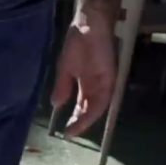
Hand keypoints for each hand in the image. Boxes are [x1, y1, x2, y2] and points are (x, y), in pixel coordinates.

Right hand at [50, 0, 116, 137]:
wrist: (87, 29)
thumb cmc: (77, 45)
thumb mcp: (65, 70)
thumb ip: (62, 87)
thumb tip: (56, 104)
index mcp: (84, 84)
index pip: (81, 106)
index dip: (74, 118)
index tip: (65, 131)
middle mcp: (95, 86)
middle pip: (89, 109)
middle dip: (80, 123)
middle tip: (70, 134)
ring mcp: (103, 83)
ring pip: (97, 107)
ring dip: (87, 120)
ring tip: (76, 130)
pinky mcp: (109, 78)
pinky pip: (104, 98)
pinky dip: (95, 109)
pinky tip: (86, 117)